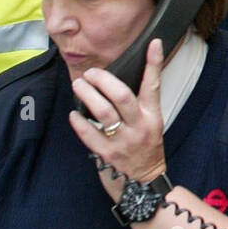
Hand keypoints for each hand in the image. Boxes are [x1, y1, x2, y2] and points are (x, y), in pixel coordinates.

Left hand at [68, 38, 167, 200]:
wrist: (144, 185)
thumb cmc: (145, 151)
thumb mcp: (151, 126)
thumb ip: (139, 106)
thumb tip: (117, 82)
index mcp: (152, 117)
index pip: (154, 85)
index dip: (154, 63)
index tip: (153, 43)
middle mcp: (139, 127)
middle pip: (122, 95)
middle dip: (103, 80)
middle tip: (91, 73)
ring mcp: (123, 141)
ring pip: (103, 112)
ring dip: (87, 95)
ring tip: (78, 86)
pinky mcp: (107, 155)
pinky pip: (89, 134)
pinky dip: (79, 122)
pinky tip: (74, 115)